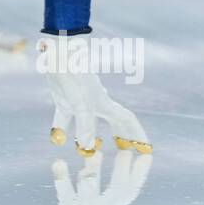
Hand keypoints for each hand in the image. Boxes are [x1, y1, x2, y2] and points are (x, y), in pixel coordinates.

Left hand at [37, 34, 150, 154]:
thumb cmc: (71, 73)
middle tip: (126, 153)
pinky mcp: (64, 99)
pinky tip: (55, 140)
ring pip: (89, 123)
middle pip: (113, 122)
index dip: (137, 134)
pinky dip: (61, 129)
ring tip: (89, 150)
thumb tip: (88, 146)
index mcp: (104, 102)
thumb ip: (84, 124)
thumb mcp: (78, 101)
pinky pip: (64, 118)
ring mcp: (79, 101)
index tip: (147, 149)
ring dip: (90, 136)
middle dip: (120, 137)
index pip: (126, 120)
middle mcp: (95, 102)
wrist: (55, 51)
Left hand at [52, 149, 152, 204]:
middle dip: (122, 171)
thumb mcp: (93, 204)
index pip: (129, 192)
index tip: (147, 155)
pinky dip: (62, 178)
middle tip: (125, 151)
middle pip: (116, 192)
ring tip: (95, 153)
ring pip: (92, 192)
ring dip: (94, 171)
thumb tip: (98, 153)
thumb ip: (94, 183)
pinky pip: (66, 194)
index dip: (139, 174)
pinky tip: (59, 162)